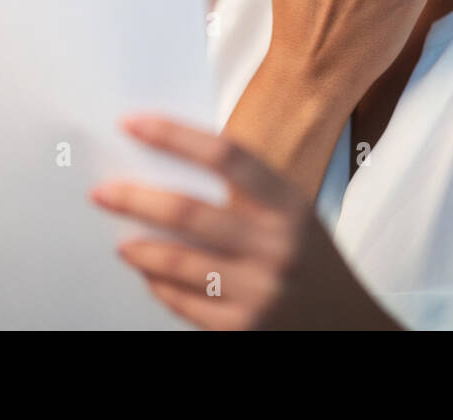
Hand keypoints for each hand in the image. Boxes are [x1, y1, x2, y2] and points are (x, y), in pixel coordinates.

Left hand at [90, 112, 403, 329]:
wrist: (349, 328)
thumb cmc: (312, 263)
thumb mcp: (296, 216)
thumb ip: (248, 195)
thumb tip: (167, 169)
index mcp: (289, 205)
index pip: (226, 155)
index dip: (175, 135)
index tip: (133, 123)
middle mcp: (277, 245)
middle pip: (188, 210)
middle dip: (135, 198)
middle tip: (103, 192)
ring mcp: (259, 290)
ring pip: (175, 262)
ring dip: (138, 248)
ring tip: (122, 241)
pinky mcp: (242, 328)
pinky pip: (182, 302)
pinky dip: (159, 285)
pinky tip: (151, 275)